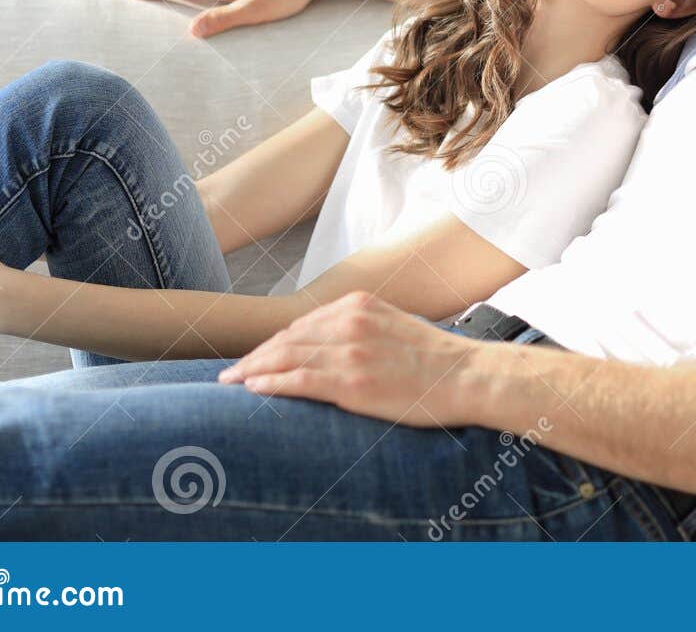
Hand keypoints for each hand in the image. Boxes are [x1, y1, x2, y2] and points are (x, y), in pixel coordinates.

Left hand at [217, 291, 485, 426]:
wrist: (466, 376)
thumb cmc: (435, 358)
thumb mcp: (395, 325)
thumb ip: (362, 327)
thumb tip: (332, 344)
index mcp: (359, 305)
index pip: (303, 324)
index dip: (274, 342)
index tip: (256, 356)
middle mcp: (350, 321)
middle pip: (288, 338)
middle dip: (255, 355)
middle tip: (230, 373)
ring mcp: (350, 351)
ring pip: (286, 357)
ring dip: (253, 369)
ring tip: (231, 383)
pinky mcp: (351, 381)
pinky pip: (298, 380)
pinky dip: (270, 383)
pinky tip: (252, 389)